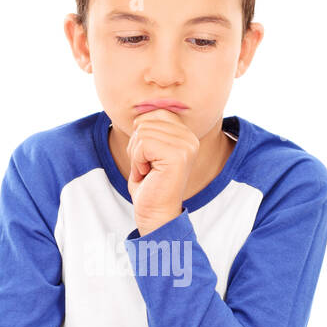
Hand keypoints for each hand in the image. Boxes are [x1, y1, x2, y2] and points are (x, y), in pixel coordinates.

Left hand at [126, 108, 199, 234]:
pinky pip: (143, 144)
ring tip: (148, 170)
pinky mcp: (178, 156)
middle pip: (146, 122)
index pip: (154, 114)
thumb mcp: (148, 150)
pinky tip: (147, 174)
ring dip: (136, 155)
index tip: (148, 158)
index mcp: (185, 134)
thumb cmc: (148, 184)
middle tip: (147, 166)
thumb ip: (149, 129)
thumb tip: (140, 113)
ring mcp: (186, 146)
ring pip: (143, 133)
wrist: (154, 213)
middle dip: (137, 146)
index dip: (141, 136)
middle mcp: (190, 138)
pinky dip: (137, 160)